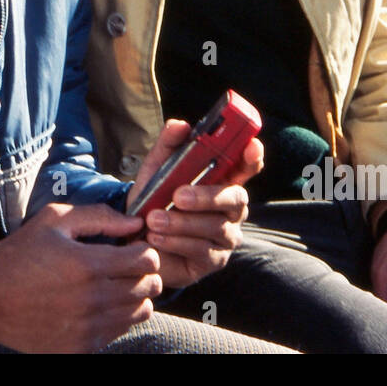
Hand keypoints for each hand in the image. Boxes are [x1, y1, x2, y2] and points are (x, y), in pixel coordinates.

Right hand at [0, 202, 161, 352]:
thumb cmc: (20, 253)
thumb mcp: (54, 220)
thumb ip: (99, 217)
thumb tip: (136, 223)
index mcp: (87, 265)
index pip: (148, 261)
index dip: (145, 251)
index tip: (132, 248)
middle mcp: (92, 299)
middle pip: (149, 288)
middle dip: (145, 272)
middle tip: (127, 266)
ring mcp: (87, 328)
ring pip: (141, 312)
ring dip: (135, 296)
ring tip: (114, 285)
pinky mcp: (80, 347)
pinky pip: (120, 331)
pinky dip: (117, 317)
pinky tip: (97, 304)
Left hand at [126, 118, 263, 288]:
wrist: (134, 239)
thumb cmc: (154, 200)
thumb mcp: (156, 170)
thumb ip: (168, 147)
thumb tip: (180, 125)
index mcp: (223, 181)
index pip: (246, 166)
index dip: (252, 156)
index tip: (251, 146)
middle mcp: (231, 208)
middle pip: (236, 198)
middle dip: (207, 196)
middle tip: (178, 196)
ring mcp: (226, 235)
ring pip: (216, 226)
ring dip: (182, 222)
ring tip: (154, 220)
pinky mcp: (214, 260)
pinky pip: (202, 250)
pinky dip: (176, 242)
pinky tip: (156, 238)